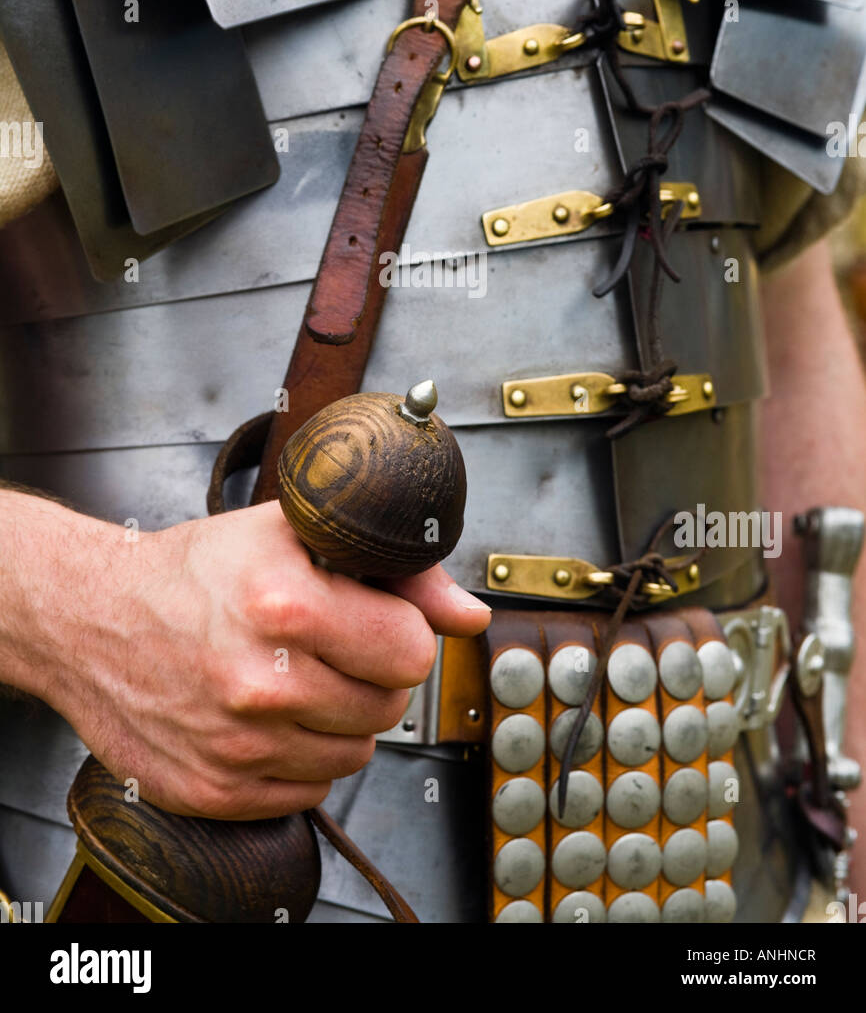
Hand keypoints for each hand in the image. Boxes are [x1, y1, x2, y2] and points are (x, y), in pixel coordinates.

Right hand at [3, 494, 489, 819]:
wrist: (90, 619)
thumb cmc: (192, 572)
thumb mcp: (292, 535)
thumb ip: (394, 568)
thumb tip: (467, 614)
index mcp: (286, 606)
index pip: (412, 650)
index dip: (398, 630)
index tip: (371, 618)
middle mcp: (262, 683)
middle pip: (388, 706)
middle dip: (371, 674)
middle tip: (328, 645)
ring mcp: (238, 746)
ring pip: (354, 755)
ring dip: (338, 719)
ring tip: (295, 678)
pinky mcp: (217, 792)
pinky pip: (308, 792)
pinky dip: (299, 758)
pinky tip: (268, 716)